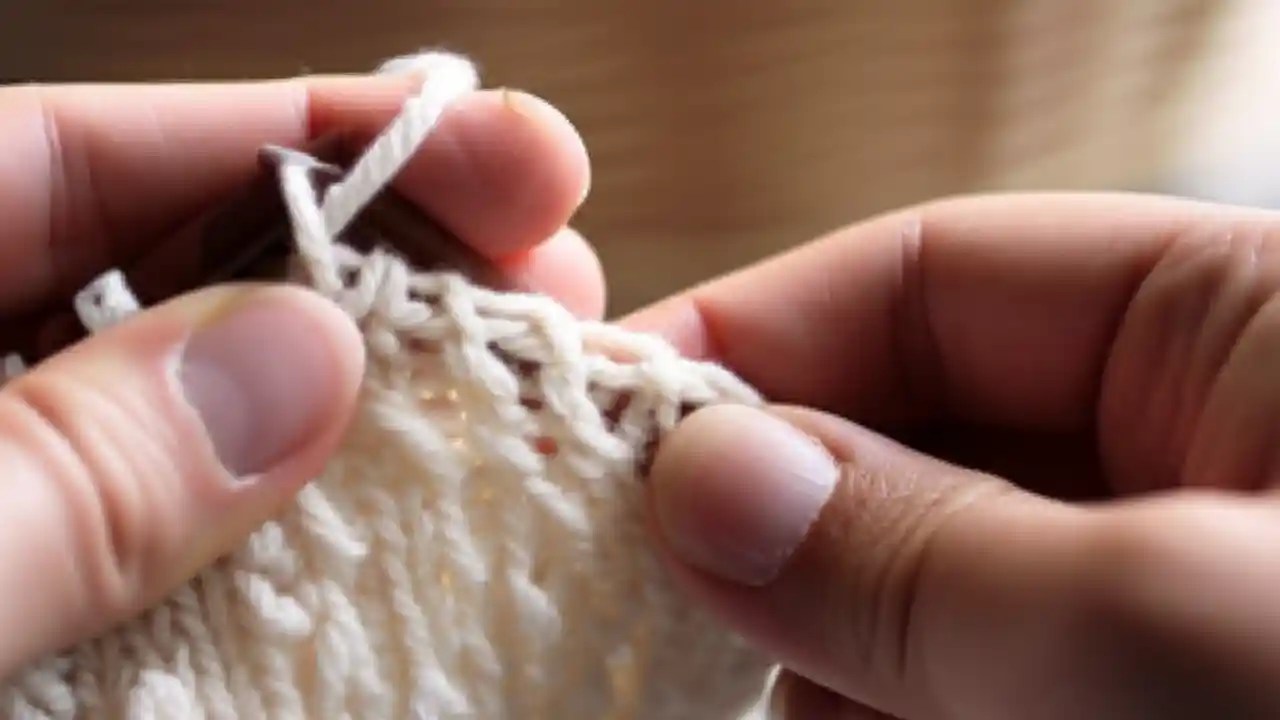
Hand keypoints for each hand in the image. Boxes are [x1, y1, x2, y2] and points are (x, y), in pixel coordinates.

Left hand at [0, 74, 599, 679]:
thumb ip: (62, 475)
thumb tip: (299, 358)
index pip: (77, 159)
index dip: (295, 135)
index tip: (498, 151)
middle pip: (163, 281)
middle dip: (365, 268)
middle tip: (554, 285)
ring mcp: (4, 519)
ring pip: (196, 429)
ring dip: (360, 410)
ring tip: (527, 399)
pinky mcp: (53, 631)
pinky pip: (184, 562)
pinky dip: (296, 546)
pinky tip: (409, 531)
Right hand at [629, 193, 1279, 718]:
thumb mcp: (1166, 623)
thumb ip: (921, 552)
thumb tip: (697, 484)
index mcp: (1244, 324)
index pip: (935, 274)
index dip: (752, 333)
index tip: (601, 415)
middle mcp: (1199, 439)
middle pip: (913, 431)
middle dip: (783, 514)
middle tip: (660, 591)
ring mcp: (1170, 575)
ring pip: (927, 570)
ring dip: (826, 639)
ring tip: (766, 697)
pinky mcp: (1142, 683)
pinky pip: (973, 671)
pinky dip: (884, 705)